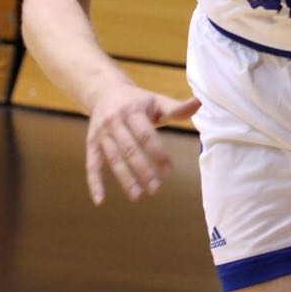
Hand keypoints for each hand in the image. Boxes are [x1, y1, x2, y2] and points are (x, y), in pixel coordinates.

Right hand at [85, 83, 201, 203]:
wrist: (103, 91)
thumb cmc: (137, 101)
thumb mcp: (156, 101)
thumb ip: (175, 108)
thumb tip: (198, 103)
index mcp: (132, 110)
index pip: (145, 135)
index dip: (158, 153)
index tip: (170, 171)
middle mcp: (114, 122)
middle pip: (129, 149)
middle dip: (142, 169)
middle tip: (156, 188)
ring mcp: (101, 134)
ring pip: (113, 159)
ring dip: (125, 179)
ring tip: (138, 196)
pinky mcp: (91, 144)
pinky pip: (92, 165)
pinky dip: (94, 183)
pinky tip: (100, 201)